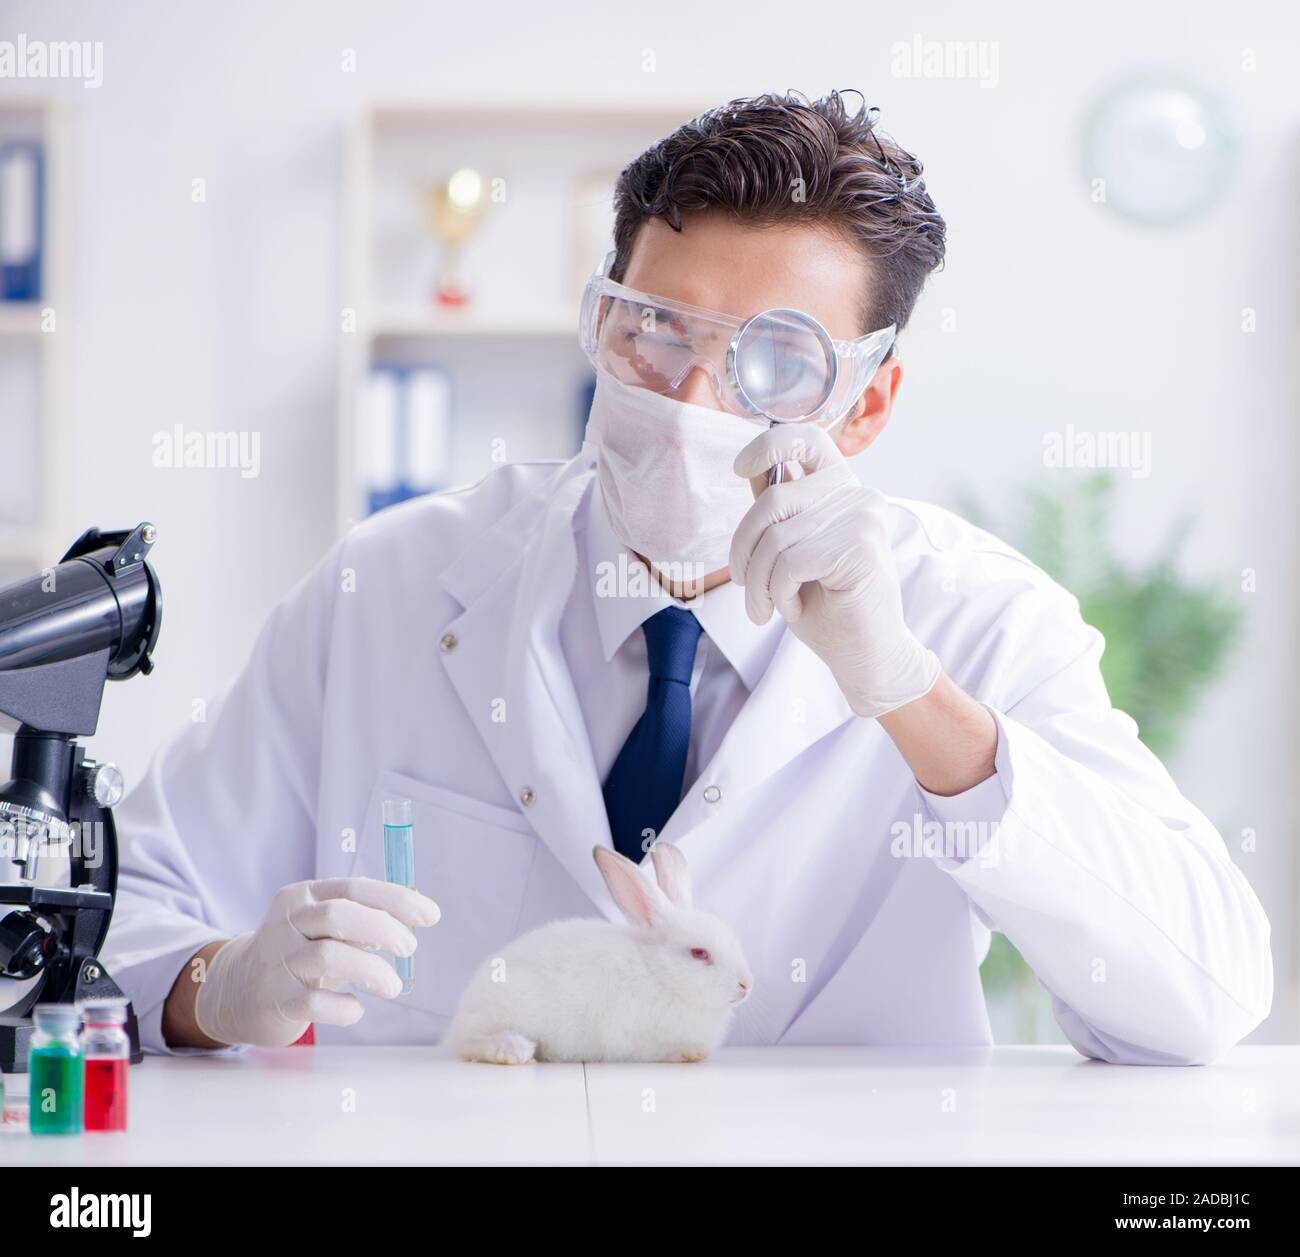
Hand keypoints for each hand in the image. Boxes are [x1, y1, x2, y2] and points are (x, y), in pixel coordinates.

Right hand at [194, 877, 440, 1046]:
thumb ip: (359, 920)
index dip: (396, 899)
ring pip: (329, 957)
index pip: (354, 888)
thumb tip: (413, 920)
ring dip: (372, 970)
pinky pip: (315, 1003)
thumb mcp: (322, 927)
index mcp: (303, 896)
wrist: (236, 991)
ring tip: (393, 986)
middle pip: (338, 914)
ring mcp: (276, 962)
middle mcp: (286, 923)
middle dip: (383, 928)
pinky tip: (356, 1008)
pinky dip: (345, 1007)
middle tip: (410, 947)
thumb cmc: (297, 953)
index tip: (431, 916)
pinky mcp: (273, 1001)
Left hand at [729, 423, 939, 718]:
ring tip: (765, 608)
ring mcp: (862, 518)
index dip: (768, 445)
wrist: (866, 656)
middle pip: (773, 500)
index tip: (741, 469)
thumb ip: (780, 512)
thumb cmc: (825, 607)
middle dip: (743, 549)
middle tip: (745, 586)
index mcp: (842, 490)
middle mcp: (858, 495)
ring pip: (774, 538)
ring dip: (757, 582)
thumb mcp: (792, 550)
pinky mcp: (859, 547)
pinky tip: (794, 611)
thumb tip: (754, 472)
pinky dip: (777, 594)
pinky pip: (788, 564)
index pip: (807, 438)